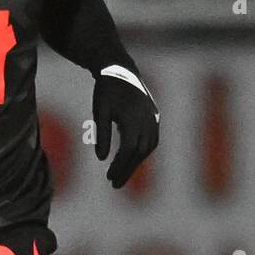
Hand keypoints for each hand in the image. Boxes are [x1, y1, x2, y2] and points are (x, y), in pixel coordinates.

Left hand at [93, 65, 158, 188]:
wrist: (121, 70)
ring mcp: (153, 118)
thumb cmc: (106, 91)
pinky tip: (129, 160)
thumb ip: (101, 134)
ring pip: (148, 147)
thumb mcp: (99, 111)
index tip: (109, 177)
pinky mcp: (154, 117)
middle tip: (114, 184)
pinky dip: (141, 152)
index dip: (120, 165)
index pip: (129, 148)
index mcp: (133, 117)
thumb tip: (101, 158)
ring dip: (135, 163)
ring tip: (120, 174)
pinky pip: (151, 140)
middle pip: (140, 152)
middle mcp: (147, 119)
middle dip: (127, 169)